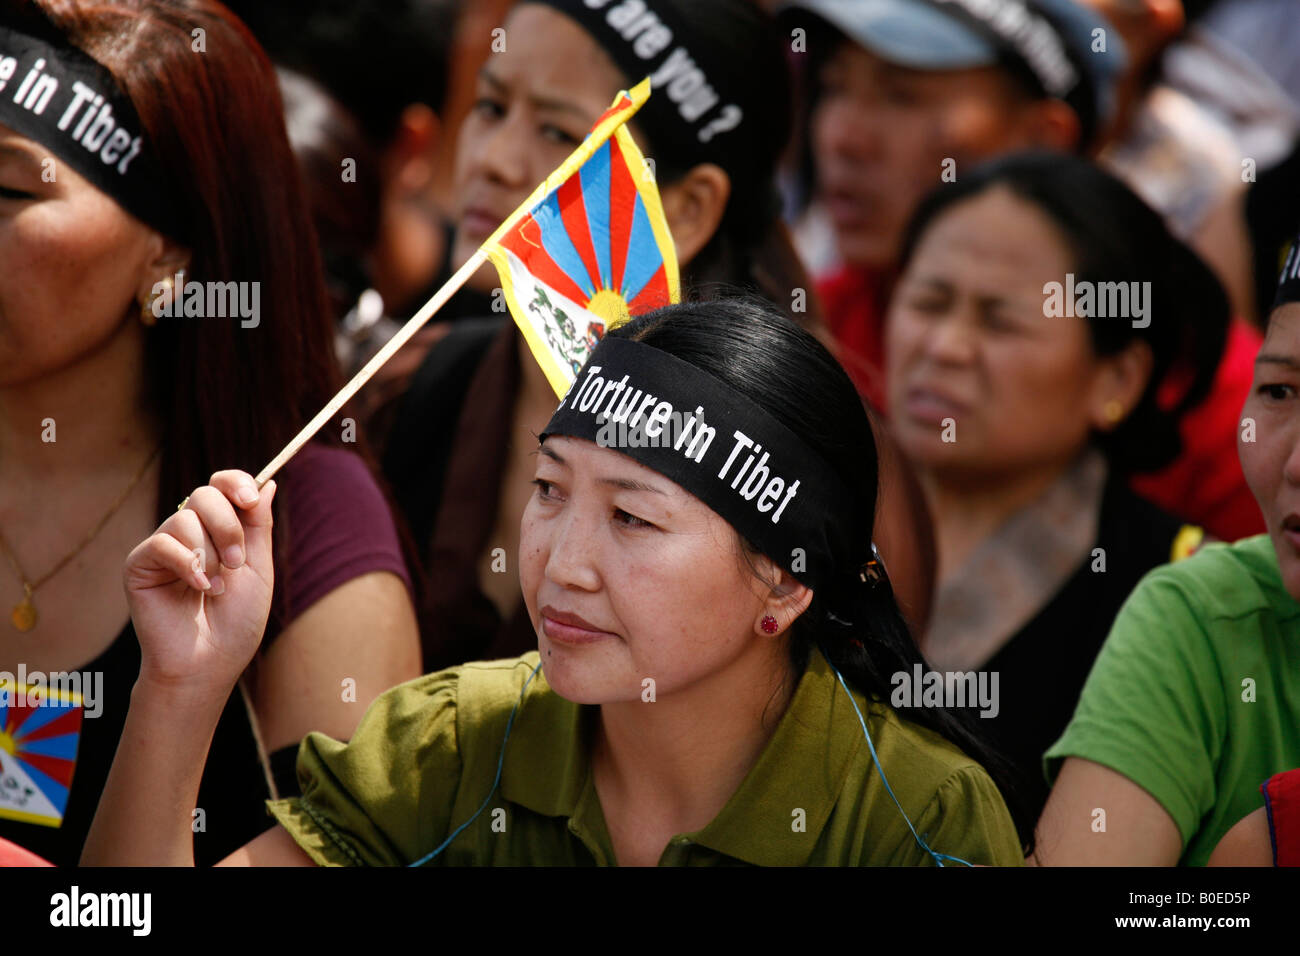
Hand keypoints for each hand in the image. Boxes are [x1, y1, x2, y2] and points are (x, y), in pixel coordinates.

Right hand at [124, 471, 275, 693]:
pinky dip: (187, 565)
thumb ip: (259, 525)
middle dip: (228, 527)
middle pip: (204, 495)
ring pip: (185, 519)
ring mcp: (163, 548)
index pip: (221, 485)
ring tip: (217, 589)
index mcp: (219, 530)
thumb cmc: (236, 622)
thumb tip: (268, 483)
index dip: (235, 483)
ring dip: (211, 555)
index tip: (250, 498)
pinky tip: (199, 588)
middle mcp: (189, 533)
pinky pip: (162, 543)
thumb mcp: (258, 568)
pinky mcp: (139, 565)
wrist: (210, 662)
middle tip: (236, 563)